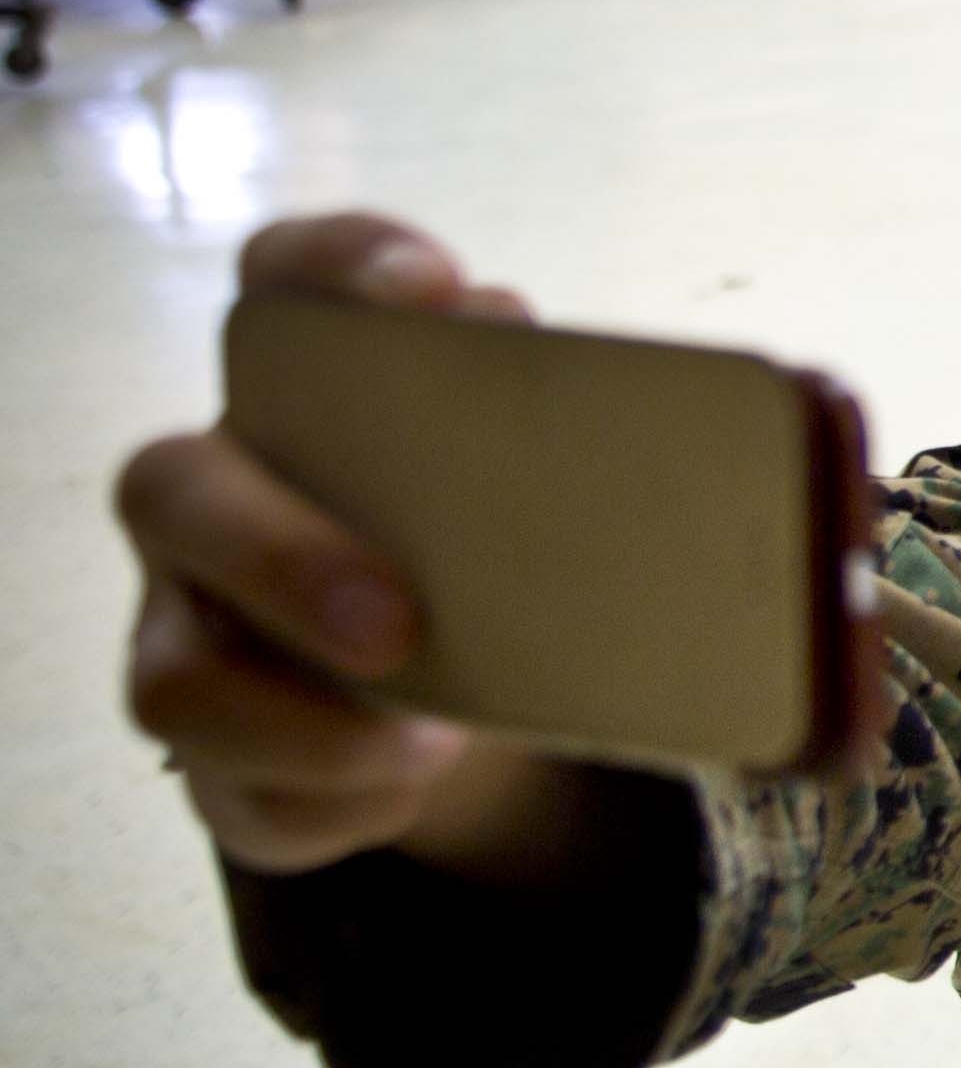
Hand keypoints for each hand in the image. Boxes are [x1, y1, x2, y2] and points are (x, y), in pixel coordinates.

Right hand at [119, 215, 534, 873]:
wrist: (482, 691)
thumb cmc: (505, 553)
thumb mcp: (549, 493)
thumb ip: (572, 445)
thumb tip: (681, 422)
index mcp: (304, 397)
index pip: (282, 283)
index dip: (337, 265)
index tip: (439, 293)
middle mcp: (222, 494)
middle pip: (172, 487)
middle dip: (279, 556)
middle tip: (396, 623)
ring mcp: (195, 625)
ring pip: (173, 675)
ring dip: (301, 723)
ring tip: (431, 743)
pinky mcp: (223, 752)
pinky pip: (239, 793)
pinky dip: (334, 802)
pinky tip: (411, 787)